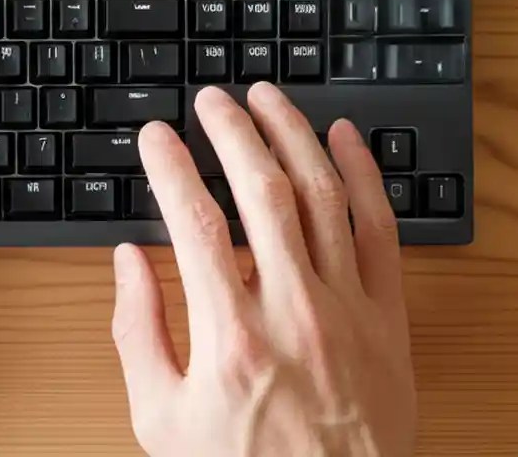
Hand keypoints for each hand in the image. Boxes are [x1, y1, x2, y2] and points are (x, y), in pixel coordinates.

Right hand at [113, 83, 414, 456]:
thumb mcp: (160, 418)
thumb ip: (137, 333)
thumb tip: (128, 263)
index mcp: (229, 336)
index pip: (193, 220)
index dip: (169, 164)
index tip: (155, 136)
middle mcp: (292, 311)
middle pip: (261, 191)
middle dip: (231, 131)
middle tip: (211, 100)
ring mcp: (347, 310)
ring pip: (322, 196)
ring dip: (292, 135)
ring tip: (266, 99)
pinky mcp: (388, 318)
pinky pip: (382, 229)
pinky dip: (364, 175)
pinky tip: (342, 138)